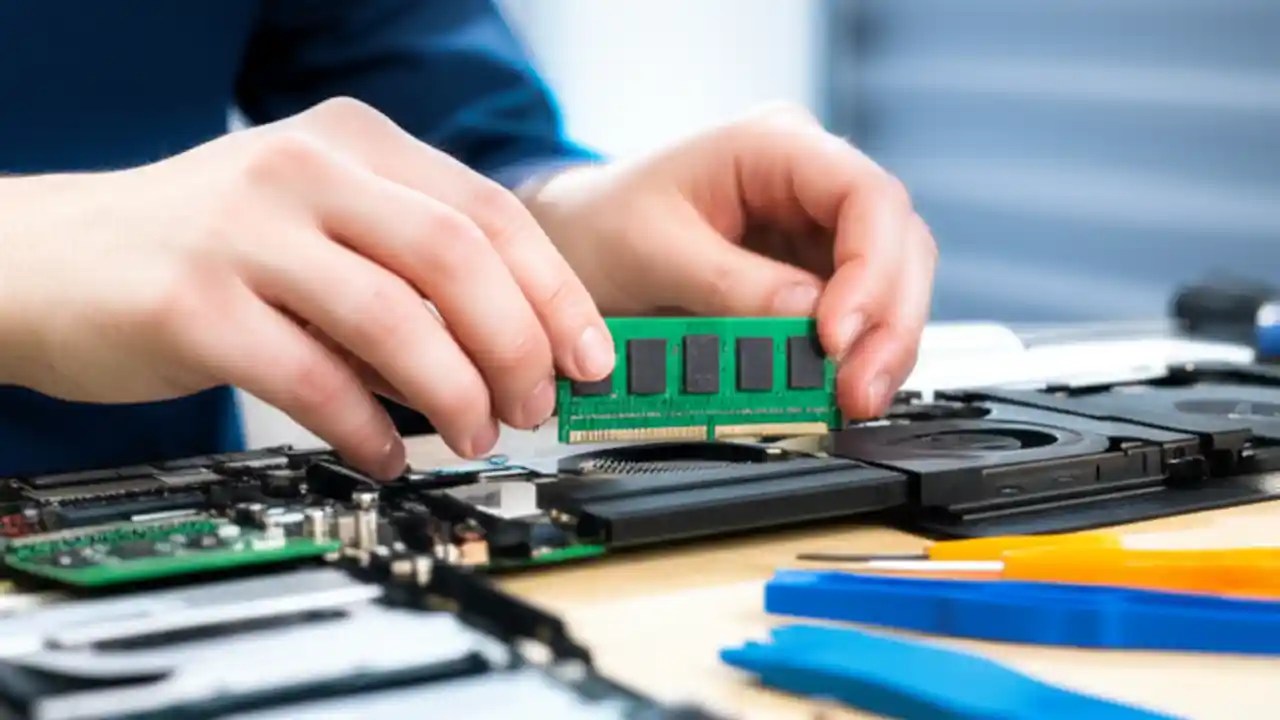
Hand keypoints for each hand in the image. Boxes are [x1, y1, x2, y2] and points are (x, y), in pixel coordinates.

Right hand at [0, 98, 614, 478]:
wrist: (52, 257)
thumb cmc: (207, 250)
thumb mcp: (319, 226)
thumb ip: (409, 273)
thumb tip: (517, 355)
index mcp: (353, 143)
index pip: (489, 213)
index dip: (555, 293)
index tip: (590, 359)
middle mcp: (305, 170)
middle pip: (458, 257)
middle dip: (517, 346)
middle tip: (534, 406)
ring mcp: (245, 230)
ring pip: (395, 316)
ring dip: (454, 393)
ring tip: (473, 436)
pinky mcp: (193, 302)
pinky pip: (313, 377)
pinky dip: (368, 427)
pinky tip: (385, 453)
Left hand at [524, 104, 935, 418]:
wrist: (573, 243)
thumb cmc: (601, 226)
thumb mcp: (652, 253)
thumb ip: (730, 285)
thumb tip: (806, 322)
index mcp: (773, 145)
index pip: (866, 196)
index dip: (869, 270)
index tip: (836, 336)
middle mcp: (809, 181)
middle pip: (897, 242)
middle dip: (889, 321)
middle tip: (858, 388)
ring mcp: (814, 229)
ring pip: (892, 283)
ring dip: (883, 346)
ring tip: (853, 399)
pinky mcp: (810, 274)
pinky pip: (861, 315)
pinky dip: (860, 356)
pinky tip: (843, 390)